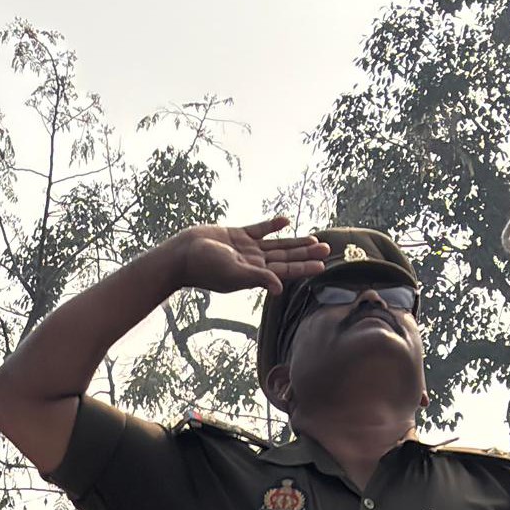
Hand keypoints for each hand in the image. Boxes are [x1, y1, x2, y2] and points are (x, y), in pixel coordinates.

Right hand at [155, 217, 337, 298]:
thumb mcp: (233, 273)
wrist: (182, 254)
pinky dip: (272, 226)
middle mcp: (253, 263)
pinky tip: (285, 221)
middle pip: (286, 258)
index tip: (322, 264)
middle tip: (327, 247)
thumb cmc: (204, 267)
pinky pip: (259, 230)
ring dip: (295, 242)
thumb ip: (257, 278)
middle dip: (306, 253)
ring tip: (314, 238)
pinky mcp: (236, 236)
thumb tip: (279, 288)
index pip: (285, 271)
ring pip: (276, 245)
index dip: (304, 267)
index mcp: (254, 274)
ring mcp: (246, 249)